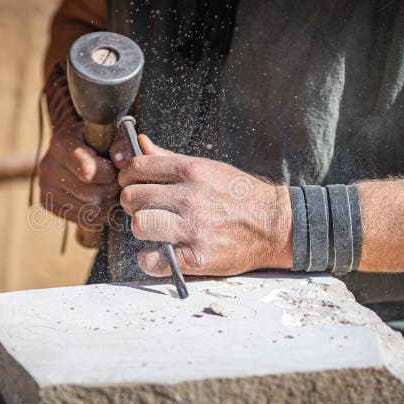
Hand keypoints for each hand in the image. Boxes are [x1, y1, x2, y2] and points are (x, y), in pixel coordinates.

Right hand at [38, 117, 119, 228]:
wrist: (74, 149)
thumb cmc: (97, 141)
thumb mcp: (110, 134)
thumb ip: (121, 145)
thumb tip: (123, 163)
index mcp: (62, 144)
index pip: (89, 170)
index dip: (110, 175)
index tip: (117, 171)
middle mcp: (48, 165)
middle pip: (92, 193)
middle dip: (112, 190)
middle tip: (119, 184)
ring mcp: (45, 186)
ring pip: (88, 208)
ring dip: (108, 204)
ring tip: (112, 191)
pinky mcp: (48, 203)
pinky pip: (80, 219)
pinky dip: (98, 215)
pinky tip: (102, 202)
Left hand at [115, 135, 292, 275]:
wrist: (275, 224)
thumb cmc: (239, 195)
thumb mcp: (207, 168)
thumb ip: (169, 159)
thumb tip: (140, 144)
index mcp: (192, 171)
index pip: (137, 168)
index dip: (129, 177)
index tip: (135, 184)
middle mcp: (190, 198)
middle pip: (132, 197)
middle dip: (135, 204)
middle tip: (148, 209)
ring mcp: (194, 228)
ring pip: (139, 225)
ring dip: (143, 230)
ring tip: (156, 230)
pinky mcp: (198, 257)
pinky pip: (153, 260)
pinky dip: (151, 259)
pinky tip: (161, 252)